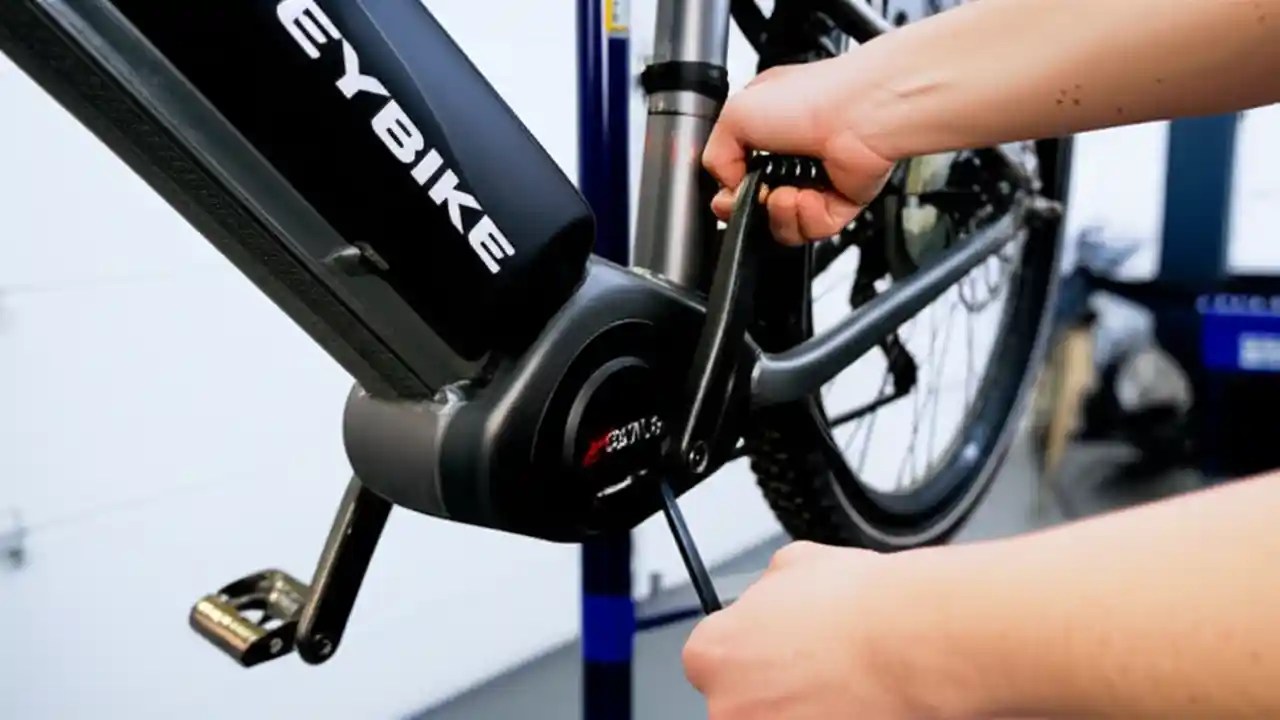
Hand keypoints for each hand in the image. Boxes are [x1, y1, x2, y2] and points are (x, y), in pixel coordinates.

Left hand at [682, 541, 979, 719]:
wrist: (913, 642)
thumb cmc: (860, 606)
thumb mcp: (795, 563)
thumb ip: (766, 588)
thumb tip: (769, 592)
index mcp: (711, 653)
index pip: (712, 660)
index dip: (749, 653)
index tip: (773, 652)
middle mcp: (726, 705)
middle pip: (741, 699)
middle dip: (774, 686)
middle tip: (816, 669)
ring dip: (801, 709)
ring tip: (844, 687)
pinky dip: (833, 718)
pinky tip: (856, 704)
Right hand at [702, 57, 896, 245]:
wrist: (863, 113)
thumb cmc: (812, 98)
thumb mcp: (736, 113)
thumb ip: (715, 154)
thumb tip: (725, 185)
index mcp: (765, 128)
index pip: (735, 174)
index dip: (727, 192)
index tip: (727, 194)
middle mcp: (791, 154)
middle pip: (757, 204)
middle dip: (750, 208)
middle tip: (754, 197)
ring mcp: (817, 179)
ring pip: (784, 224)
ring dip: (779, 216)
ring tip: (785, 196)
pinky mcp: (841, 201)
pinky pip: (813, 228)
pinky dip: (807, 219)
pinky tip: (808, 198)